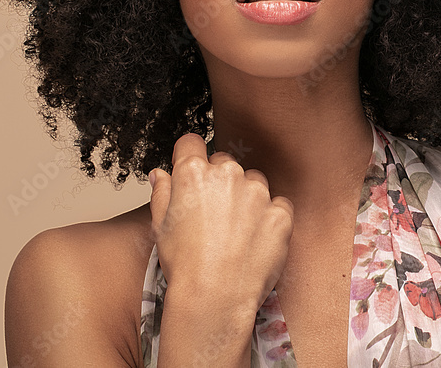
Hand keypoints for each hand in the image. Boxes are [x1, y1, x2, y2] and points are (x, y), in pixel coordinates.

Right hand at [148, 134, 293, 314]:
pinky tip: (255, 240)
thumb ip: (162, 193)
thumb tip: (161, 174)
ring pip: (254, 183)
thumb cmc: (185, 265)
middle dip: (219, 182)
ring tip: (235, 232)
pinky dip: (269, 218)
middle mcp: (229, 175)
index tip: (191, 171)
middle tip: (213, 215)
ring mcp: (258, 193)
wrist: (215, 297)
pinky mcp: (280, 212)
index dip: (189, 157)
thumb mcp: (160, 226)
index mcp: (194, 174)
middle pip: (225, 164)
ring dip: (247, 198)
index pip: (191, 144)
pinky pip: (277, 205)